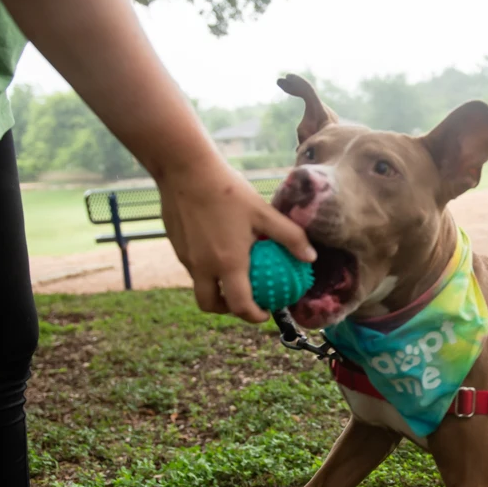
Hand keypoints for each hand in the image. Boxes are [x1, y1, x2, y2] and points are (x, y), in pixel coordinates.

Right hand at [160, 155, 315, 321]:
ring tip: (232, 276)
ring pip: (199, 286)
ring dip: (216, 290)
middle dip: (228, 310)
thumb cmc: (229, 190)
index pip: (239, 306)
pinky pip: (192, 268)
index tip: (265, 312)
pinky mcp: (176, 246)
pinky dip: (205, 270)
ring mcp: (186, 258)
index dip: (253, 316)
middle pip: (210, 305)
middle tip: (244, 301)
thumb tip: (311, 257)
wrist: (185, 170)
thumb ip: (290, 236)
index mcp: (227, 264)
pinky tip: (217, 249)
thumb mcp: (264, 212)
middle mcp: (202, 267)